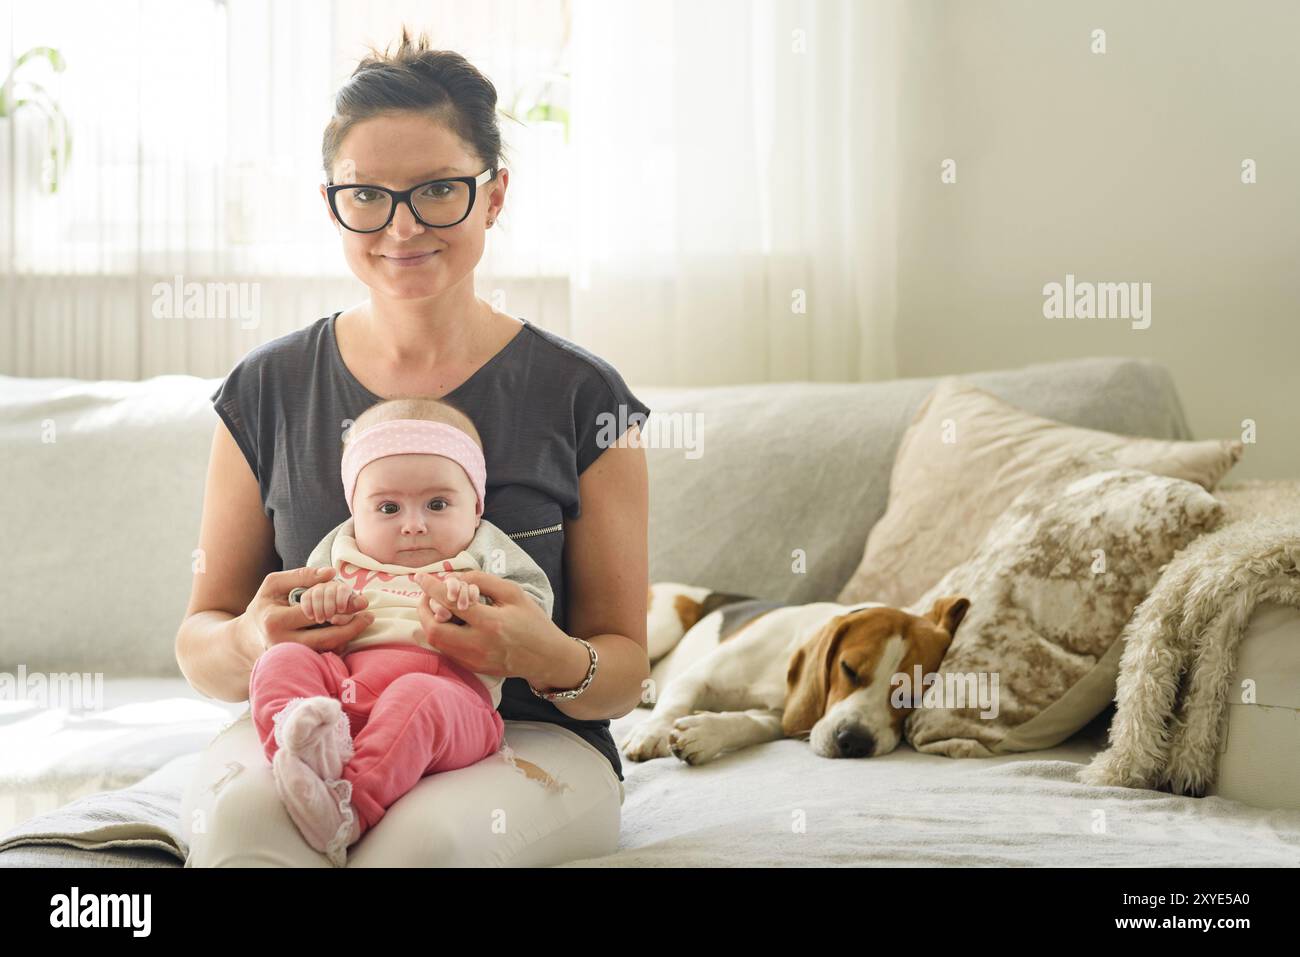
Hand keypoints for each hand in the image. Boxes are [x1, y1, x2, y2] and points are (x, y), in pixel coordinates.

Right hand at [240, 566, 373, 655]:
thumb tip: (331, 573)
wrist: (246, 640)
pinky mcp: (298, 665)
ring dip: (348, 637)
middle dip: (351, 626)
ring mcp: (290, 658)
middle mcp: (282, 643)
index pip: (314, 612)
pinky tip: (349, 632)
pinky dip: (339, 645)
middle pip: (325, 638)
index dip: (339, 605)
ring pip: (327, 650)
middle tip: (369, 616)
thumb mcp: (274, 585)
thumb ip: (302, 575)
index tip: (360, 600)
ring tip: (364, 621)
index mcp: (275, 621)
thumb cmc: (264, 607)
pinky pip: (324, 657)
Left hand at [411, 570, 569, 686]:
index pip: (451, 603)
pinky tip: (450, 622)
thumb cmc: (533, 621)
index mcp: (491, 623)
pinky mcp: (473, 668)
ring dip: (431, 622)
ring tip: (437, 607)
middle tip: (426, 596)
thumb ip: (483, 581)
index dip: (432, 588)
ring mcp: (474, 660)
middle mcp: (479, 644)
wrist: (546, 657)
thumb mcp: (513, 593)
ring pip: (437, 643)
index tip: (420, 577)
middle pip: (435, 629)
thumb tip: (455, 577)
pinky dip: (443, 634)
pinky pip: (448, 650)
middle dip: (423, 610)